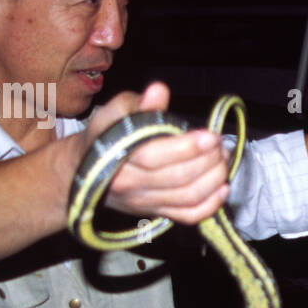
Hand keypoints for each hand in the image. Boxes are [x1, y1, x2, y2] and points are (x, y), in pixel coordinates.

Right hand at [82, 82, 230, 226]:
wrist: (85, 168)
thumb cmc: (105, 134)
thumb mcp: (115, 112)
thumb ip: (138, 103)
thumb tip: (159, 91)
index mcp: (117, 157)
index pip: (154, 157)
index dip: (186, 147)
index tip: (210, 135)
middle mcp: (130, 185)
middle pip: (178, 178)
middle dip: (207, 160)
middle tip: (220, 144)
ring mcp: (144, 202)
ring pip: (187, 198)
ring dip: (214, 178)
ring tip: (222, 159)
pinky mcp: (156, 213)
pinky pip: (188, 216)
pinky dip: (210, 205)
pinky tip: (222, 188)